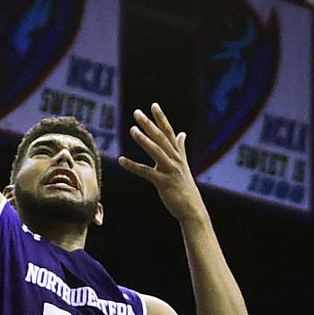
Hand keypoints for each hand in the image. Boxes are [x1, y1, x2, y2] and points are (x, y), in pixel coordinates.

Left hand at [121, 104, 204, 227]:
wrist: (192, 209)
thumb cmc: (185, 187)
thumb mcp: (183, 164)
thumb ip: (180, 148)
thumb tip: (182, 134)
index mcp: (177, 155)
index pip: (169, 133)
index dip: (161, 119)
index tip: (154, 105)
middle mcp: (175, 160)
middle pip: (161, 138)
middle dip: (149, 125)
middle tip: (137, 113)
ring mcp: (170, 171)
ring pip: (156, 152)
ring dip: (144, 140)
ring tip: (132, 129)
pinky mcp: (164, 183)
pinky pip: (146, 172)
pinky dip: (133, 166)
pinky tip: (121, 160)